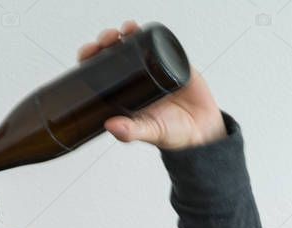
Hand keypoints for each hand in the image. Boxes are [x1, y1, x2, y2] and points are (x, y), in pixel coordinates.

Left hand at [77, 20, 227, 149]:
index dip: (91, 60)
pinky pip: (156, 43)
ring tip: (124, 32)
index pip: (99, 74)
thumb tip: (110, 126)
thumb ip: (131, 132)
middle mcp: (134, 80)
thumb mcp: (149, 133)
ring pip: (132, 46)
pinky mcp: (169, 62)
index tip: (88, 53)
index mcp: (123, 96)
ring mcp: (151, 69)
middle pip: (113, 55)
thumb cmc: (173, 133)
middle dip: (105, 43)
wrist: (202, 128)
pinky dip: (146, 34)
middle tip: (106, 40)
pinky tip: (139, 30)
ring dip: (124, 35)